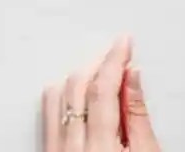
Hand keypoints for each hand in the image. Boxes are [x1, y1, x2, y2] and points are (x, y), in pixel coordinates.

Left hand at [42, 37, 160, 151]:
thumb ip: (138, 117)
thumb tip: (133, 77)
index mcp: (99, 147)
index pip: (102, 90)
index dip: (113, 61)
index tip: (123, 43)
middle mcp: (70, 146)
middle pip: (76, 86)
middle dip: (98, 65)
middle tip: (118, 57)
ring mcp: (54, 147)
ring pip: (56, 94)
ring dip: (78, 77)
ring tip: (102, 74)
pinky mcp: (47, 149)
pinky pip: (46, 111)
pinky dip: (62, 93)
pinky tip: (79, 92)